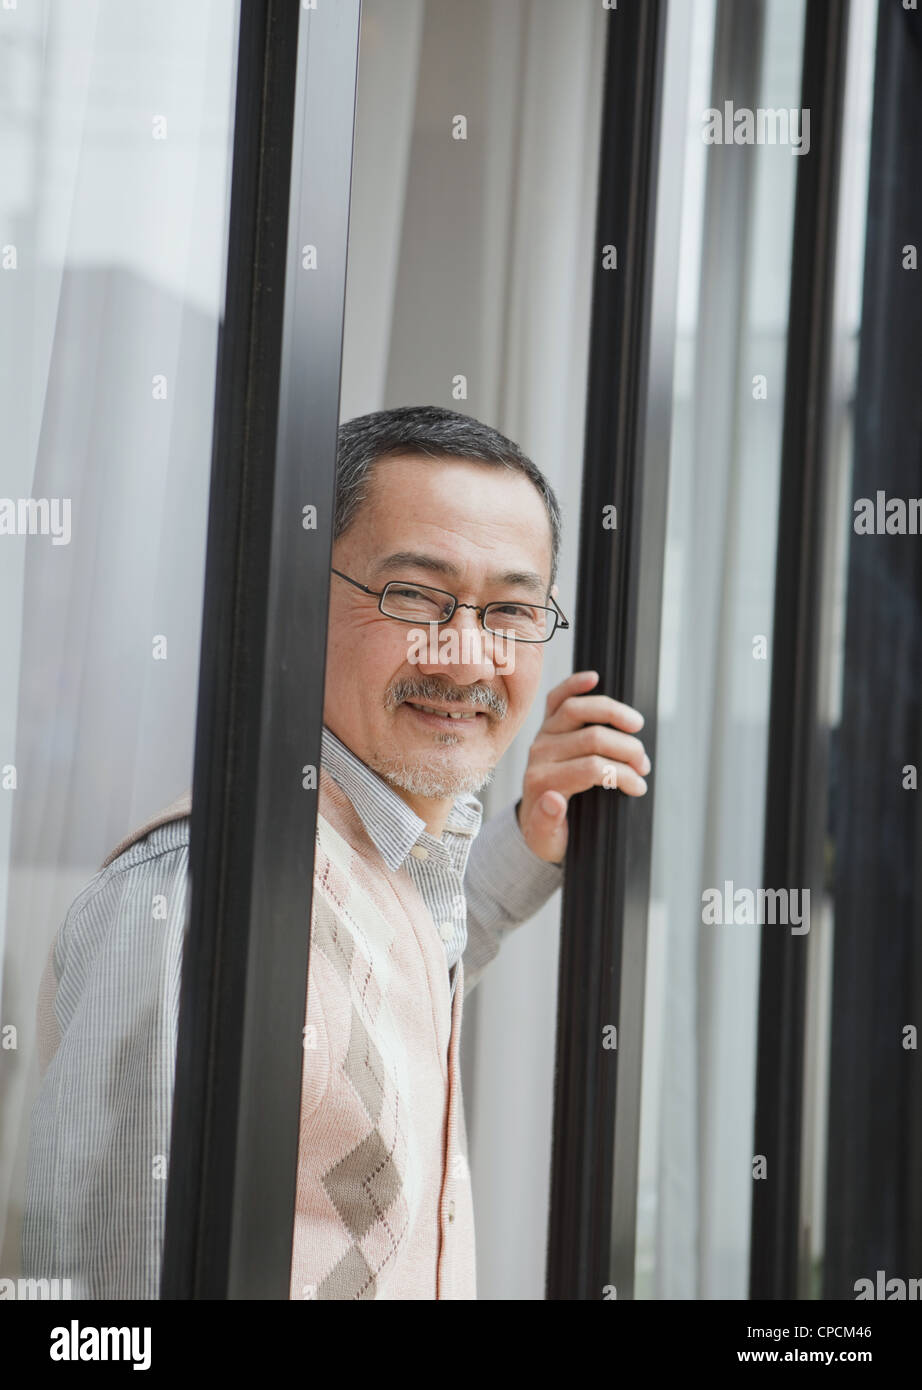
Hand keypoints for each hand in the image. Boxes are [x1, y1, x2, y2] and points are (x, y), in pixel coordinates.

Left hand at [515, 670, 649, 863]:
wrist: (534, 824)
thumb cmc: (548, 833)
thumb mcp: (546, 840)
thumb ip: (547, 824)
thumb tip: (554, 800)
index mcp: (542, 781)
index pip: (591, 768)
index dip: (622, 775)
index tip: (640, 786)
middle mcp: (539, 753)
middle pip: (592, 738)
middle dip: (626, 750)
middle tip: (644, 765)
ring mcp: (543, 735)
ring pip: (578, 709)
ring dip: (614, 713)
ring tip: (636, 727)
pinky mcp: (547, 725)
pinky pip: (558, 697)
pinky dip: (575, 684)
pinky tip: (595, 678)